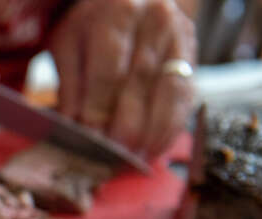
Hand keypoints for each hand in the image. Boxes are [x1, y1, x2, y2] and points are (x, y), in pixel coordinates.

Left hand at [50, 0, 196, 156]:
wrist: (131, 0)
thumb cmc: (91, 26)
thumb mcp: (68, 45)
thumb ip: (70, 86)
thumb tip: (72, 130)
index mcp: (118, 14)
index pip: (109, 71)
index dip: (99, 110)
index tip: (90, 140)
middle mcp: (156, 22)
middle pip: (141, 84)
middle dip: (125, 126)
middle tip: (111, 157)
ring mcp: (180, 39)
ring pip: (170, 93)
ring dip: (152, 132)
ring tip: (133, 159)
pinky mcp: (192, 58)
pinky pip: (186, 98)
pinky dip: (170, 128)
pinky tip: (154, 149)